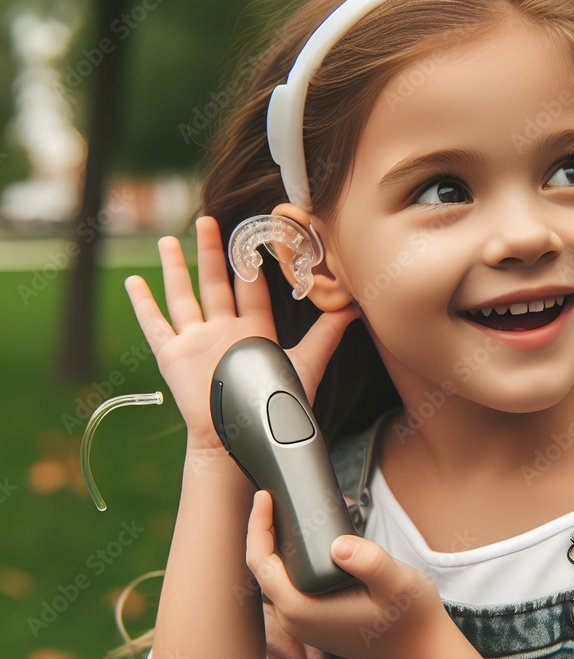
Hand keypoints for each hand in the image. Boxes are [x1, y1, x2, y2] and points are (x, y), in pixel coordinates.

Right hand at [124, 216, 358, 451]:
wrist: (239, 439)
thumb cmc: (275, 406)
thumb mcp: (306, 363)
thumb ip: (328, 334)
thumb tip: (355, 307)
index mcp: (254, 331)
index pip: (252, 289)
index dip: (252, 263)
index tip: (252, 234)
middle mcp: (224, 331)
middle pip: (215, 282)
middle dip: (213, 251)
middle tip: (208, 220)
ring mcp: (197, 341)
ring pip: (183, 294)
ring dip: (175, 267)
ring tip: (170, 239)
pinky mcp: (173, 355)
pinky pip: (154, 323)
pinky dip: (142, 302)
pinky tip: (133, 281)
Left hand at [246, 490, 447, 658]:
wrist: (422, 654)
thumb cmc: (410, 621)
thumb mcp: (397, 584)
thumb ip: (370, 562)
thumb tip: (338, 544)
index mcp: (302, 610)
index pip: (261, 563)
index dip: (257, 526)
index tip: (265, 497)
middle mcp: (295, 620)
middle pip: (262, 569)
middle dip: (264, 532)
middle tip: (277, 498)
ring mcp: (303, 623)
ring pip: (274, 578)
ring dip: (276, 546)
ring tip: (287, 515)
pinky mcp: (315, 620)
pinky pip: (289, 586)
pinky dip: (290, 561)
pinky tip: (306, 543)